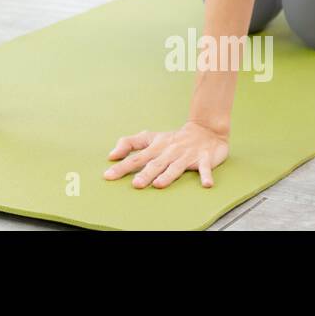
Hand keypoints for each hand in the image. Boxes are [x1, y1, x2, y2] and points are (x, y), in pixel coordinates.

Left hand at [103, 120, 228, 188]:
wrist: (205, 130)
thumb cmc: (173, 138)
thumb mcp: (150, 137)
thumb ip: (129, 144)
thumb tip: (111, 155)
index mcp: (156, 146)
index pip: (136, 157)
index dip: (122, 166)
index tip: (108, 175)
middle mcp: (169, 151)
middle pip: (155, 163)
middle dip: (145, 174)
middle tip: (135, 184)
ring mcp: (187, 155)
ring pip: (176, 166)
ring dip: (168, 175)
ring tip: (159, 184)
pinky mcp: (204, 159)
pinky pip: (205, 168)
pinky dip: (206, 176)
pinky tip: (206, 184)